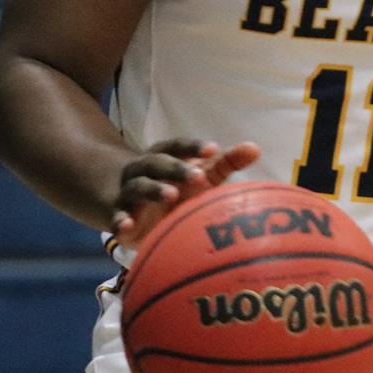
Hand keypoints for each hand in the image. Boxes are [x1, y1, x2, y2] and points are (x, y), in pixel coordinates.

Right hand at [108, 138, 260, 246]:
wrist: (122, 202)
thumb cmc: (173, 188)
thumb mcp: (198, 175)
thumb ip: (225, 163)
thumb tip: (255, 148)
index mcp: (163, 157)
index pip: (176, 146)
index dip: (193, 147)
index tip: (213, 149)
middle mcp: (143, 171)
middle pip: (157, 163)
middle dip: (176, 168)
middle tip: (199, 175)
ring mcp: (129, 193)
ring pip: (138, 187)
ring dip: (153, 190)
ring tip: (171, 194)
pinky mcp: (119, 217)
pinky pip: (117, 217)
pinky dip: (120, 220)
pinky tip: (126, 226)